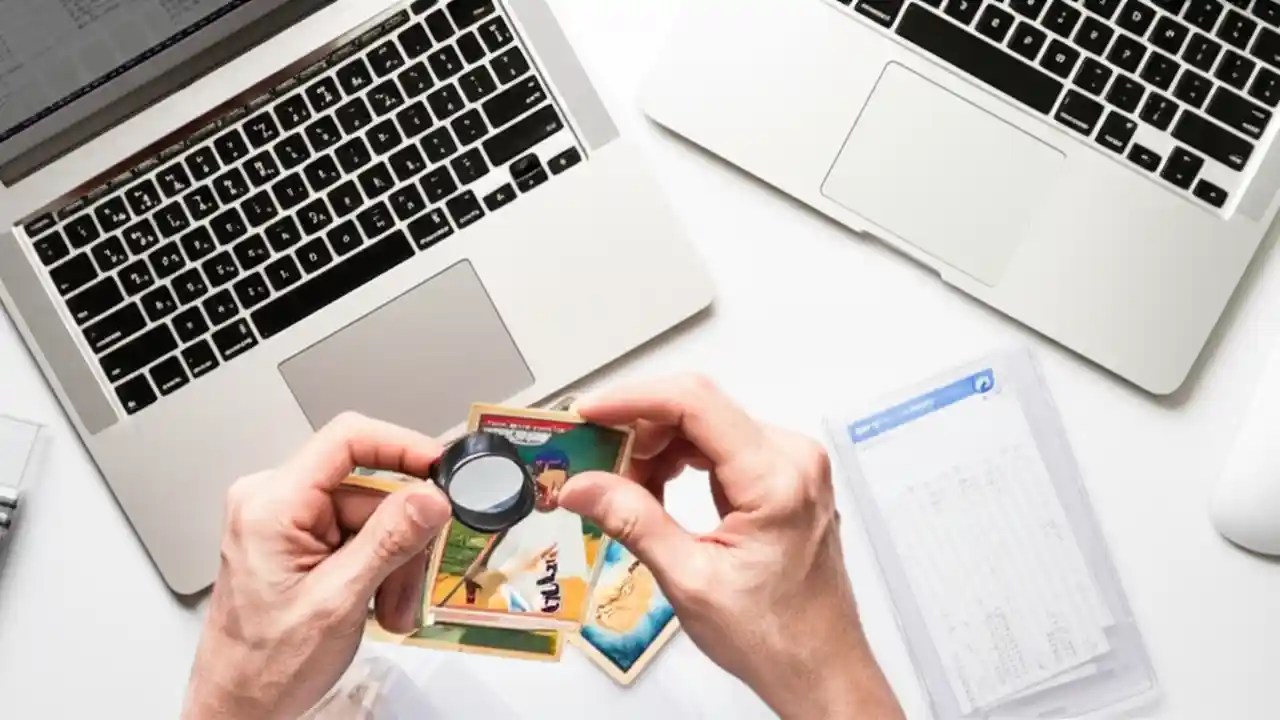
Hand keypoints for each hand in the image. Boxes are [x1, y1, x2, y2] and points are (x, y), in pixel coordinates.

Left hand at [183, 413, 451, 719]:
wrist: (239, 707)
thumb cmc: (264, 666)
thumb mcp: (339, 601)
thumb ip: (388, 541)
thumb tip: (430, 497)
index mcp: (271, 504)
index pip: (346, 440)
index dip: (402, 446)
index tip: (442, 467)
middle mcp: (274, 503)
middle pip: (369, 491)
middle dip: (401, 540)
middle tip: (413, 583)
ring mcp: (286, 523)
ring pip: (371, 520)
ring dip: (393, 566)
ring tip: (391, 610)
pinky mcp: (299, 542)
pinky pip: (357, 539)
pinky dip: (378, 573)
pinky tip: (376, 606)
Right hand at [559, 377, 902, 719]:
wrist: (819, 667)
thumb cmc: (775, 636)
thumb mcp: (690, 580)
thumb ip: (633, 522)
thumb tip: (582, 486)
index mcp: (777, 480)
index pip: (696, 404)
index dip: (634, 400)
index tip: (590, 413)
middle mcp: (793, 459)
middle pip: (699, 411)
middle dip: (639, 433)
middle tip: (595, 465)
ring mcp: (792, 465)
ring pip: (706, 427)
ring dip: (658, 450)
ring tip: (625, 492)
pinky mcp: (784, 477)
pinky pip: (722, 448)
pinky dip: (681, 462)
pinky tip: (656, 493)